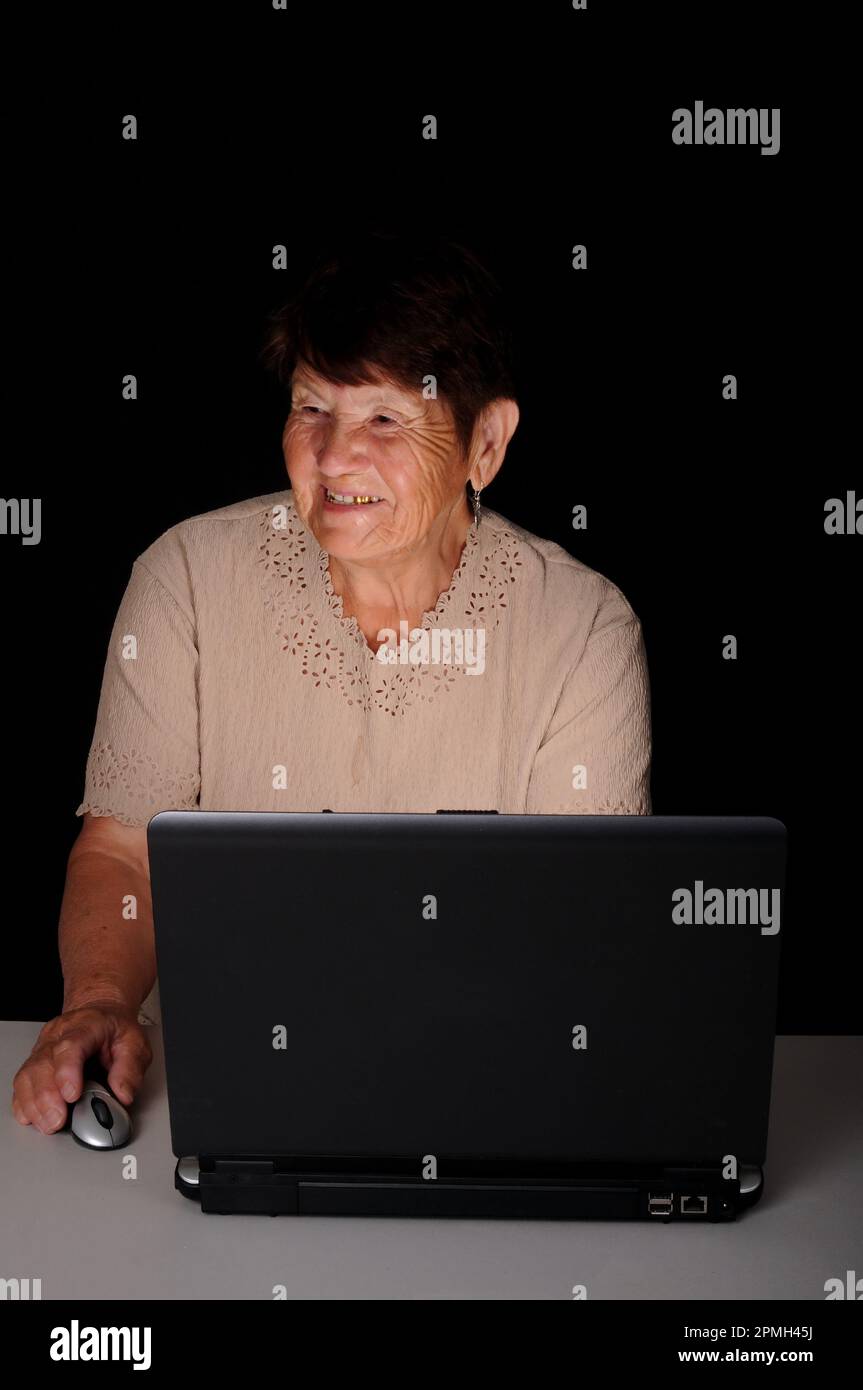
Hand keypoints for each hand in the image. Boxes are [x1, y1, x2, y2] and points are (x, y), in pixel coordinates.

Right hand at [11, 999, 152, 1134]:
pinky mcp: (35, 1064)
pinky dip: (24, 1104)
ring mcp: (43, 1049)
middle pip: (42, 1064)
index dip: (67, 1072)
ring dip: (35, 1105)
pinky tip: (34, 1117)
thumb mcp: (135, 1043)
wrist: (101, 1017)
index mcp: (85, 1025)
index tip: (72, 1095)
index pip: (70, 1046)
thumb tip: (123, 1095)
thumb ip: (131, 1068)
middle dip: (48, 1097)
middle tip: (59, 1120)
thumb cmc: (115, 1031)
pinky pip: (21, 1085)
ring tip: (49, 1124)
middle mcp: (58, 1035)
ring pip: (27, 1075)